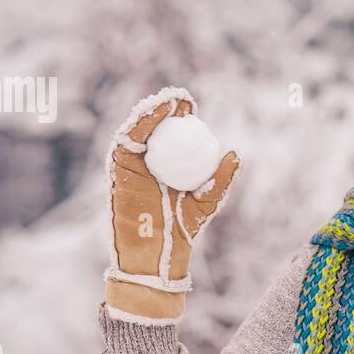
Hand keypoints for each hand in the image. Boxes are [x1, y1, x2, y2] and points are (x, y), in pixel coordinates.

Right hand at [104, 87, 240, 323]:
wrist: (157, 254)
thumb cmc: (180, 231)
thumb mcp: (206, 201)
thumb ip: (220, 179)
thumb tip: (235, 154)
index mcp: (165, 167)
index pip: (171, 137)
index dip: (179, 118)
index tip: (193, 108)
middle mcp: (145, 163)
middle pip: (153, 129)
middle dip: (165, 108)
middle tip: (183, 100)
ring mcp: (130, 165)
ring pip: (138, 130)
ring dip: (152, 111)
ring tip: (170, 100)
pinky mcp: (118, 169)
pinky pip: (127, 142)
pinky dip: (140, 125)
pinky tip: (154, 115)